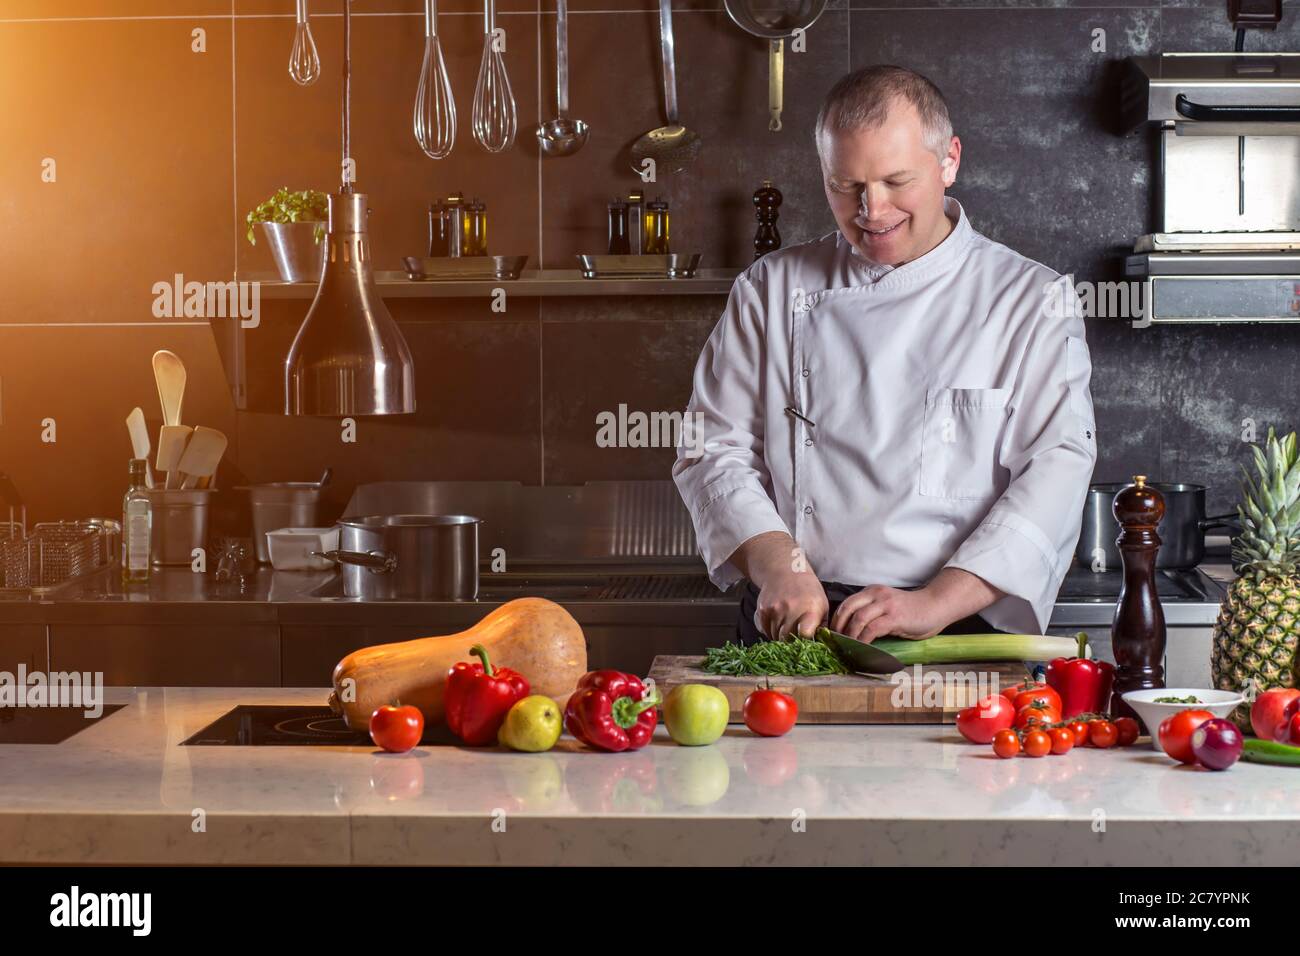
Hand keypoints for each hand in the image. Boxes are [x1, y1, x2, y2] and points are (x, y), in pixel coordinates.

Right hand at [728, 531, 828, 639]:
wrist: (785, 571)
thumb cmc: (807, 590)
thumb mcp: (822, 605)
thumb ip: (822, 626)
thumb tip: (820, 645)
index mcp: (810, 609)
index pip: (804, 634)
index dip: (804, 640)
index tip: (805, 639)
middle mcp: (791, 609)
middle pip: (787, 639)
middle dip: (791, 641)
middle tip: (794, 635)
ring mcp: (775, 609)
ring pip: (775, 636)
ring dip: (780, 636)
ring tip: (786, 625)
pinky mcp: (763, 610)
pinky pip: (765, 630)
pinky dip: (770, 630)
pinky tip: (777, 621)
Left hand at [830, 585, 948, 642]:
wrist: (936, 606)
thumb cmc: (912, 610)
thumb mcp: (887, 607)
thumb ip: (872, 613)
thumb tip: (852, 634)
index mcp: (872, 591)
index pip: (846, 604)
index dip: (836, 621)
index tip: (833, 636)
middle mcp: (876, 594)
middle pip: (847, 609)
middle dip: (838, 628)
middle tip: (836, 644)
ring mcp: (886, 605)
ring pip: (858, 619)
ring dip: (850, 636)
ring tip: (847, 649)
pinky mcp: (895, 617)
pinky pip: (872, 629)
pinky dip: (864, 640)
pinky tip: (862, 649)